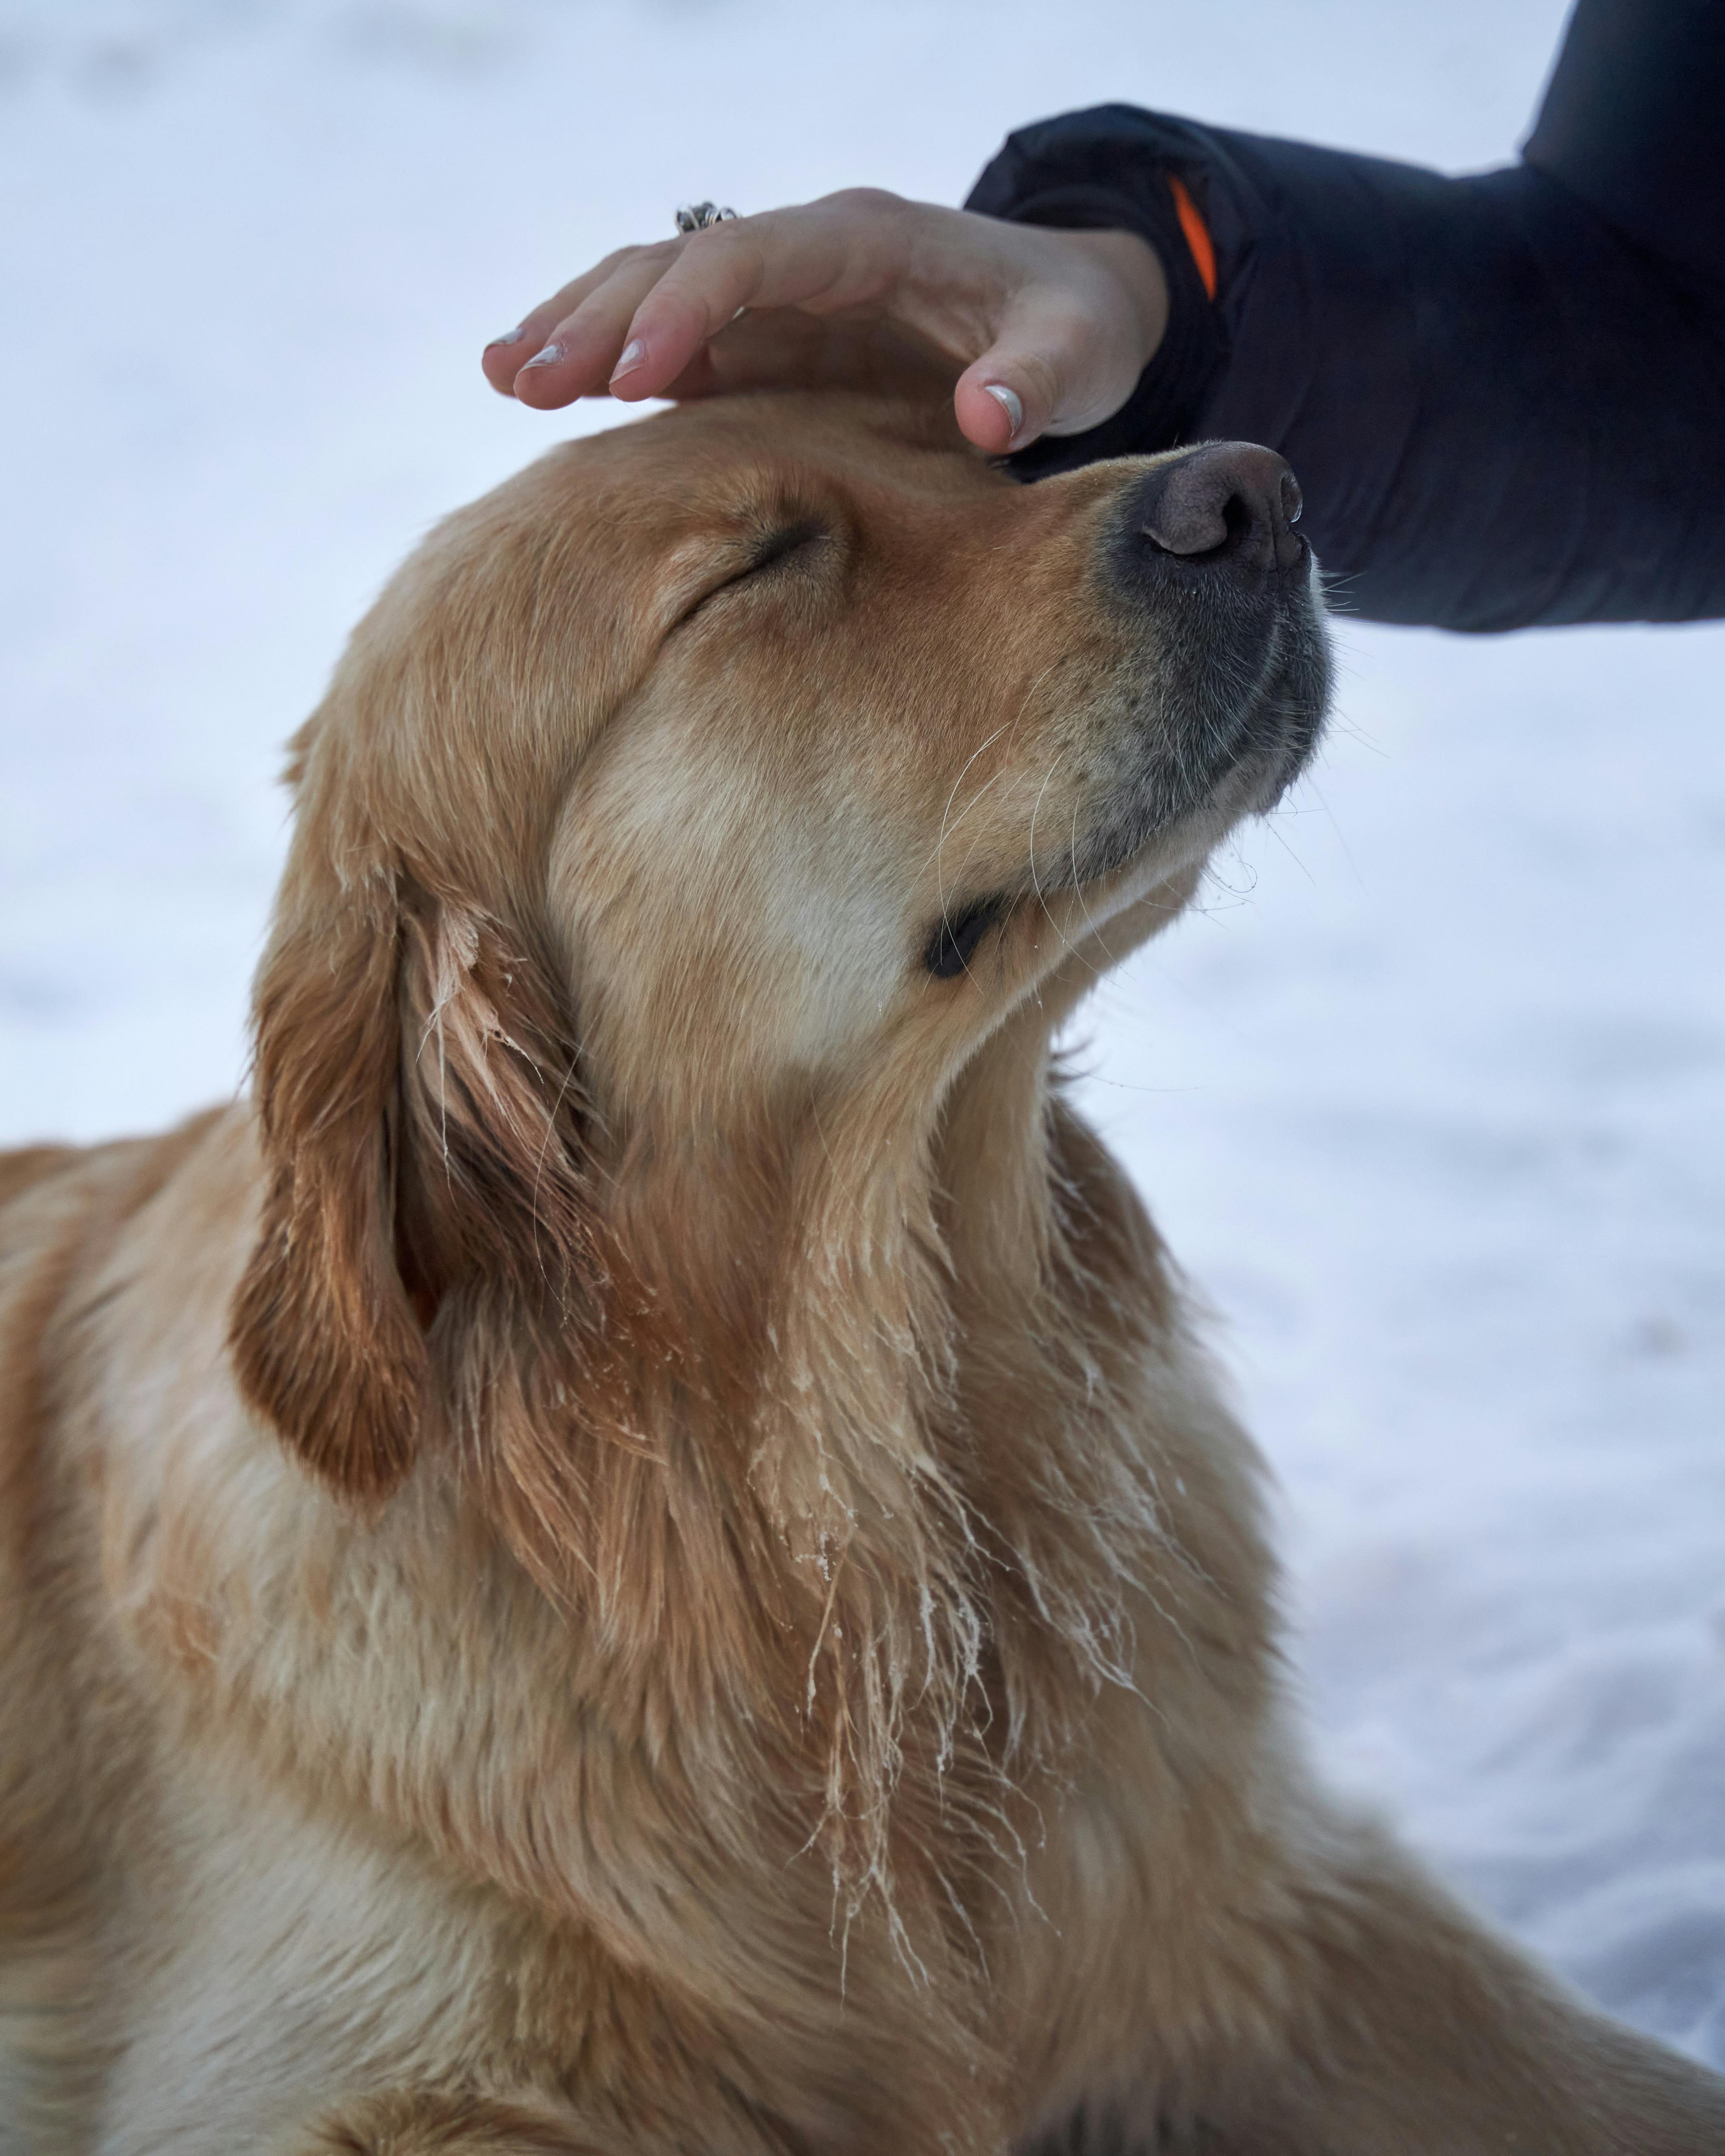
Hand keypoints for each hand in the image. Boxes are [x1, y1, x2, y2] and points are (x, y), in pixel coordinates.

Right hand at [481, 190, 1168, 455]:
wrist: (1072, 312)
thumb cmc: (1076, 327)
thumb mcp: (1080, 351)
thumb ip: (1038, 378)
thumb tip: (986, 414)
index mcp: (867, 243)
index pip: (752, 258)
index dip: (689, 310)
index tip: (637, 378)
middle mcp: (806, 257)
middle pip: (679, 267)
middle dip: (600, 318)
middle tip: (523, 382)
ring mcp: (779, 300)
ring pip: (656, 294)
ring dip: (580, 331)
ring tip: (503, 379)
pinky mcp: (768, 343)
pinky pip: (672, 343)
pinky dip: (608, 363)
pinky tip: (542, 392)